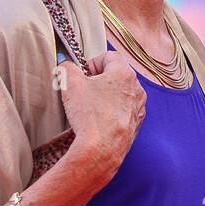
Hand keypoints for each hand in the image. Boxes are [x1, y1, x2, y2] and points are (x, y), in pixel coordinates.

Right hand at [57, 51, 145, 187]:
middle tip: (83, 90)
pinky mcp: (136, 124)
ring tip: (90, 107)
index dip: (92, 62)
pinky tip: (98, 121)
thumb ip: (67, 68)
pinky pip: (122, 112)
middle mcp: (137, 89)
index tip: (82, 74)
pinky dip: (111, 113)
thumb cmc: (89, 115)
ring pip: (120, 94)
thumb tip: (66, 66)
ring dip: (105, 97)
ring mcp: (138, 108)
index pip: (109, 56)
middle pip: (116, 75)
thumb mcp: (70, 84)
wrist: (101, 149)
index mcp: (125, 73)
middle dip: (98, 80)